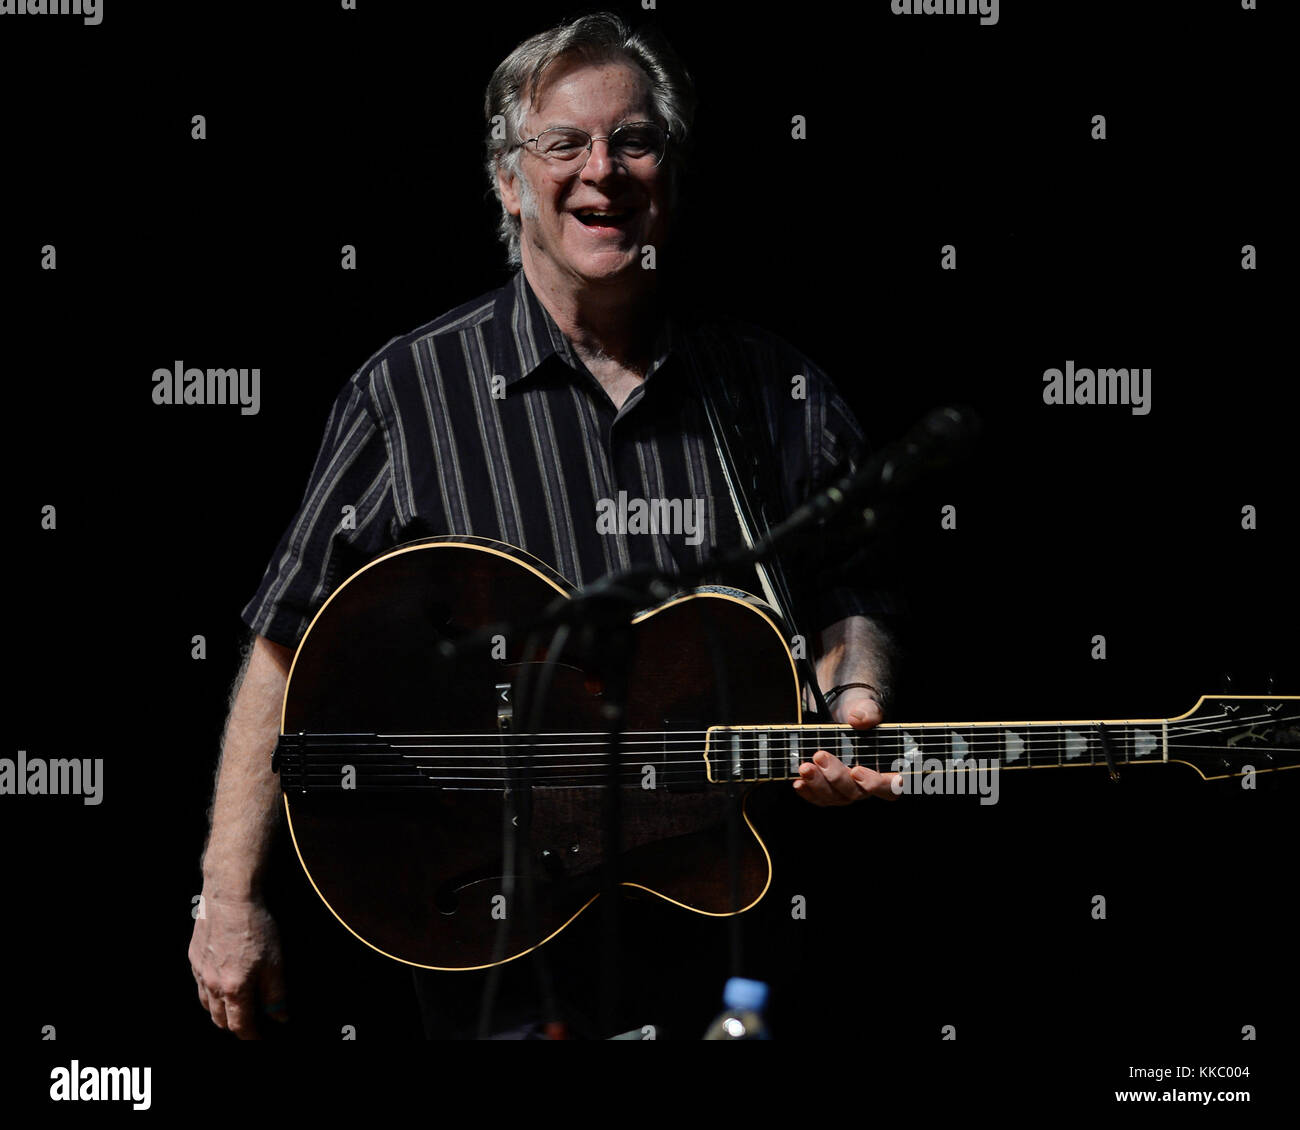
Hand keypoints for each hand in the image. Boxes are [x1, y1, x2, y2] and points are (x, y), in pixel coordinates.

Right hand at [188, 890, 287, 1038]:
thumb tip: (280, 1018)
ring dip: (219, 1011)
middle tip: (247, 1024)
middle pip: (219, 1019)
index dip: (251, 1036)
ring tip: (232, 1008)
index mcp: (234, 990)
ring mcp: (199, 971)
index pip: (240, 1025)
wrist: (228, 897)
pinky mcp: (193, 957)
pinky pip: (198, 984)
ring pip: (206, 1004)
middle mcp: (212, 985)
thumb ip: (276, 994)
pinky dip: (208, 992)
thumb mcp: (275, 962)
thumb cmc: (255, 927)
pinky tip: (218, 983)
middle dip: (234, 1026)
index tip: (260, 1037)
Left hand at [793, 687, 899, 804]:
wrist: (842, 715)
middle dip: (836, 777)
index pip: (889, 787)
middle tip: (820, 756)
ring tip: (804, 767)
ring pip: (833, 797)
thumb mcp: (867, 707)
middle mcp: (866, 785)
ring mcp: (845, 790)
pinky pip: (818, 797)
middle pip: (855, 793)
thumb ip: (869, 712)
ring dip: (817, 784)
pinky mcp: (826, 790)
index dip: (874, 784)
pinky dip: (807, 791)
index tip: (856, 770)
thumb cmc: (861, 716)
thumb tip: (857, 719)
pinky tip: (798, 780)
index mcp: (886, 769)